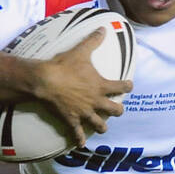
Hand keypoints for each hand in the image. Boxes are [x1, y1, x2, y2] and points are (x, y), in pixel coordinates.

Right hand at [30, 28, 131, 145]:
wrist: (45, 80)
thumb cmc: (64, 65)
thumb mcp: (80, 51)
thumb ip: (93, 41)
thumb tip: (103, 29)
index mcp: (101, 86)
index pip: (122, 87)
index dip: (127, 86)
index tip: (129, 85)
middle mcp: (96, 101)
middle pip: (116, 111)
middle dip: (118, 110)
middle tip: (117, 109)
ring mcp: (85, 112)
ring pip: (100, 125)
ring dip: (102, 126)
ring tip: (102, 126)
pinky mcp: (72, 119)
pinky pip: (78, 133)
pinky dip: (79, 140)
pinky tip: (81, 145)